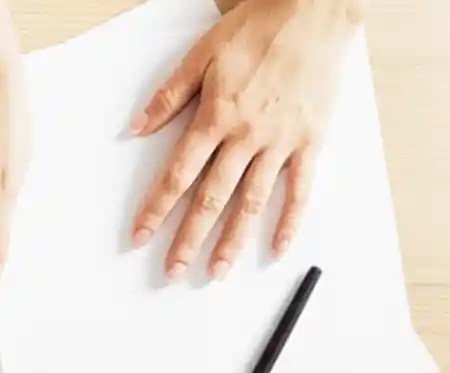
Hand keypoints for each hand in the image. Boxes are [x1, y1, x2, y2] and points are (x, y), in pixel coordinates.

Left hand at [131, 0, 360, 280]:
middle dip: (189, 239)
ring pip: (252, 203)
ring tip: (217, 271)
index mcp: (216, 117)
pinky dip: (288, 221)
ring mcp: (281, 143)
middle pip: (212, 199)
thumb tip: (137, 128)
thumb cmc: (257, 29)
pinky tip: (276, 248)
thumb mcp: (202, 55)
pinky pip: (299, 190)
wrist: (312, 13)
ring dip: (232, 241)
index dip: (157, 209)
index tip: (141, 236)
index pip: (178, 175)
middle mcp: (247, 136)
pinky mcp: (310, 142)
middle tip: (173, 271)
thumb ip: (169, 96)